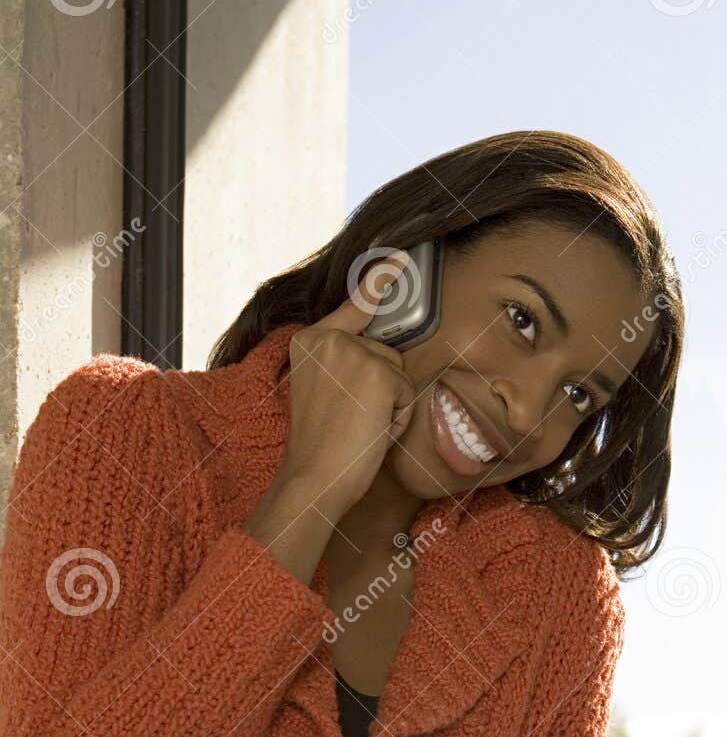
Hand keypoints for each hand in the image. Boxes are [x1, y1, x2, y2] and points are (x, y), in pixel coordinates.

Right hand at [276, 255, 416, 518]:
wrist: (313, 479)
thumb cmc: (322, 448)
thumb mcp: (326, 393)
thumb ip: (346, 367)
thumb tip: (385, 360)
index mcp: (310, 341)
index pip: (354, 306)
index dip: (379, 281)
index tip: (400, 257)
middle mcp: (328, 338)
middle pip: (385, 353)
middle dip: (383, 390)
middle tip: (352, 422)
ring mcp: (352, 352)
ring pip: (399, 374)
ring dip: (390, 406)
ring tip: (358, 429)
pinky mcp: (377, 372)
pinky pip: (408, 393)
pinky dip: (397, 418)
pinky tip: (370, 431)